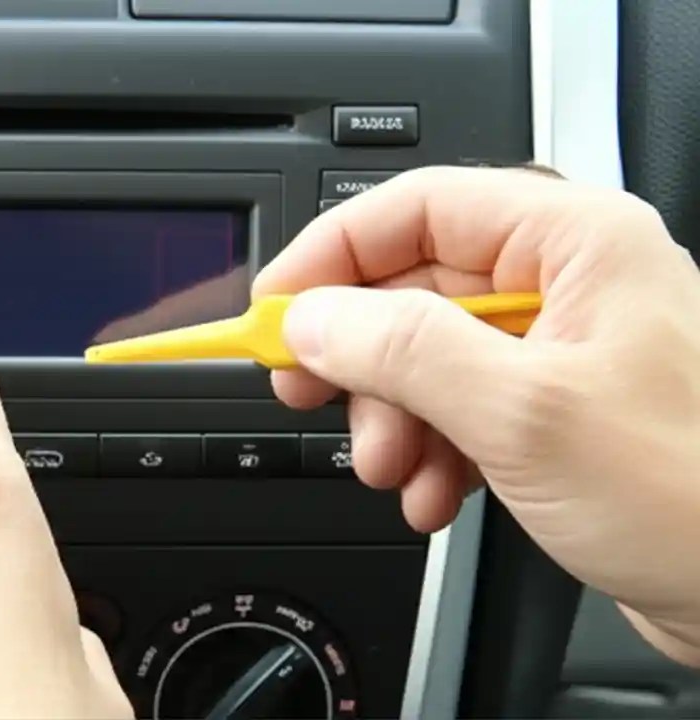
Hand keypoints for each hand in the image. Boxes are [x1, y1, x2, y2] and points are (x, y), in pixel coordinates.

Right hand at [254, 165, 699, 666]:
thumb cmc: (696, 496)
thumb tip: (314, 318)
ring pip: (426, 357)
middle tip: (307, 393)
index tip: (274, 308)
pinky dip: (430, 453)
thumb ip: (403, 351)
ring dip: (392, 419)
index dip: (332, 253)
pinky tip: (434, 495)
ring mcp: (559, 351)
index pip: (419, 207)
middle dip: (360, 358)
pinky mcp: (553, 413)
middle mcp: (567, 283)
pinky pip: (457, 410)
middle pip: (412, 287)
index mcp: (576, 242)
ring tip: (396, 471)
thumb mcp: (523, 413)